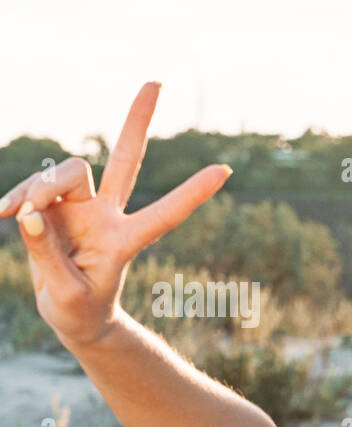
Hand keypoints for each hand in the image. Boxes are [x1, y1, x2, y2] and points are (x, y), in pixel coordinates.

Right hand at [0, 82, 230, 347]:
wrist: (71, 315)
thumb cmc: (79, 311)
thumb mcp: (65, 294)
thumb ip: (46, 252)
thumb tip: (31, 212)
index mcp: (126, 241)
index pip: (164, 214)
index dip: (192, 194)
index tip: (226, 171)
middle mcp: (108, 216)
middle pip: (125, 160)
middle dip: (137, 121)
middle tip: (156, 81)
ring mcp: (82, 207)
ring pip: (66, 172)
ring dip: (39, 188)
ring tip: (17, 217)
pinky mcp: (55, 206)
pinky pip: (33, 188)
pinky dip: (15, 198)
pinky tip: (2, 213)